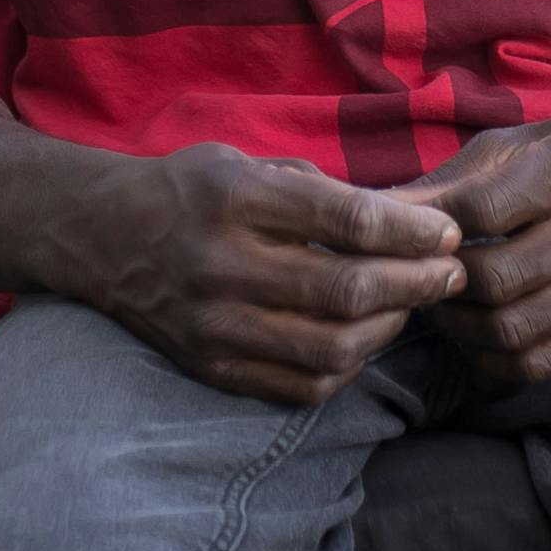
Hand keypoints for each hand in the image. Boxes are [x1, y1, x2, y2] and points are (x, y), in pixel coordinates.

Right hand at [78, 145, 467, 406]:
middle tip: (450, 276)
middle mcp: (220, 264)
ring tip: (408, 307)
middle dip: (416, 284)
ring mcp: (213, 325)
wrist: (100, 236)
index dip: (411, 233)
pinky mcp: (209, 367)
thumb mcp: (247, 162)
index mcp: (234, 199)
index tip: (449, 234)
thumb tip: (408, 221)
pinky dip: (346, 370)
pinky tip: (361, 342)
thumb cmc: (190, 189)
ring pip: (330, 349)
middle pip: (345, 291)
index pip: (346, 221)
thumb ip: (321, 191)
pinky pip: (299, 387)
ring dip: (387, 330)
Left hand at [411, 114, 550, 386]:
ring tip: (443, 304)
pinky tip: (476, 332)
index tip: (407, 235)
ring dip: (458, 326)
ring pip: (511, 330)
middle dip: (440, 283)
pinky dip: (490, 357)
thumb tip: (377, 217)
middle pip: (495, 278)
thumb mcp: (520, 145)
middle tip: (417, 277)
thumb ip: (452, 181)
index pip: (484, 209)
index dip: (431, 229)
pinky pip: (537, 364)